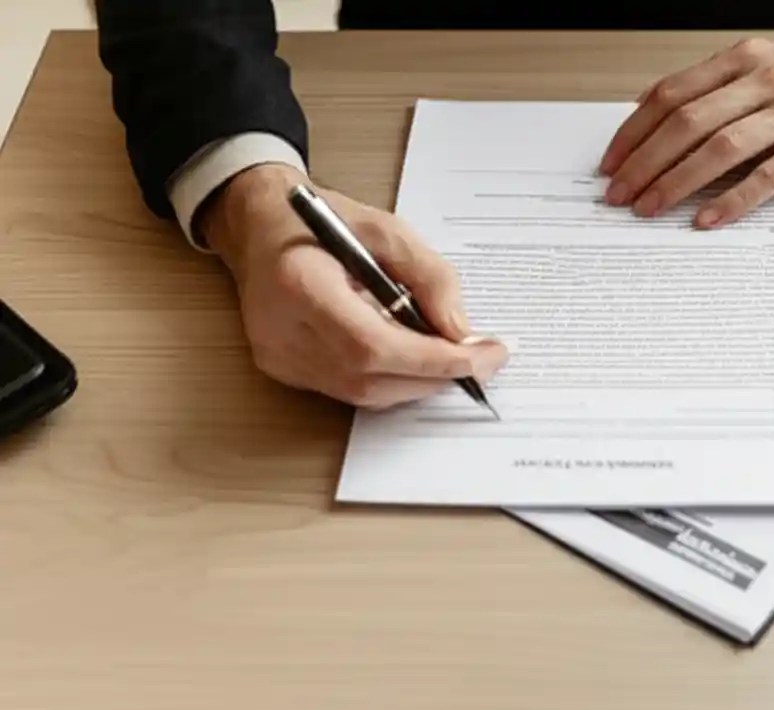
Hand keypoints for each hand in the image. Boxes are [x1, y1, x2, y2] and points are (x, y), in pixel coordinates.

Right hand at [201, 164, 507, 408]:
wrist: (258, 224)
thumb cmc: (319, 219)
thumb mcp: (384, 226)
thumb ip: (427, 274)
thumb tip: (459, 329)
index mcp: (300, 283)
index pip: (372, 345)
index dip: (432, 360)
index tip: (482, 355)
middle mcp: (281, 330)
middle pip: (370, 379)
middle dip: (435, 375)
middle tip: (483, 359)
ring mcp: (279, 356)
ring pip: (362, 394)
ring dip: (418, 383)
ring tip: (457, 360)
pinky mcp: (284, 369)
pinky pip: (348, 391)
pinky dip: (391, 381)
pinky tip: (417, 362)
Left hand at [599, 14, 773, 227]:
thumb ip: (723, 80)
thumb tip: (662, 106)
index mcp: (747, 57)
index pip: (673, 94)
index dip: (634, 131)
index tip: (612, 161)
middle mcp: (767, 79)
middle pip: (687, 122)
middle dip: (644, 162)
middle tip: (618, 194)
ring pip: (719, 148)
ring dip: (676, 182)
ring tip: (651, 208)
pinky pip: (768, 176)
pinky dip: (733, 199)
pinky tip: (708, 218)